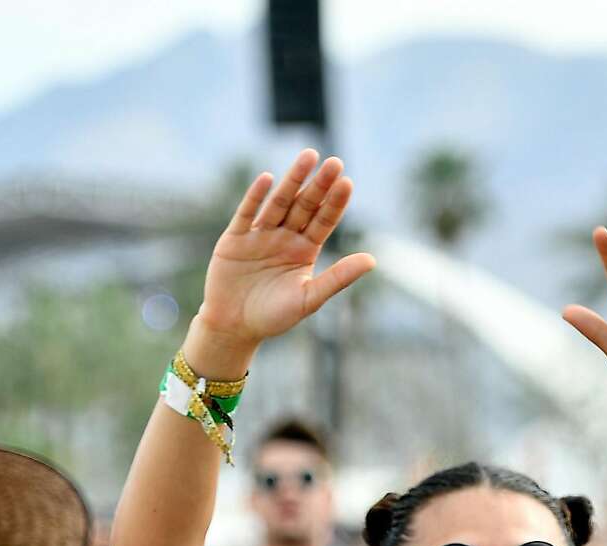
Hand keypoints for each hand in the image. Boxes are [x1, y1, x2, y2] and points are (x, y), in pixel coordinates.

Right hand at [194, 150, 374, 358]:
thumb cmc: (274, 317)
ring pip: (279, 203)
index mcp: (304, 250)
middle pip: (305, 206)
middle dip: (319, 185)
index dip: (335, 203)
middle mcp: (284, 236)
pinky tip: (267, 179)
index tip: (348, 182)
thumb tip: (372, 260)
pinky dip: (255, 197)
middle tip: (335, 162)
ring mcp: (260, 234)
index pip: (324, 221)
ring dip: (293, 180)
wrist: (234, 327)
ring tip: (308, 157)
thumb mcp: (310, 299)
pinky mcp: (235, 238)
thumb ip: (338, 278)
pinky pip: (246, 214)